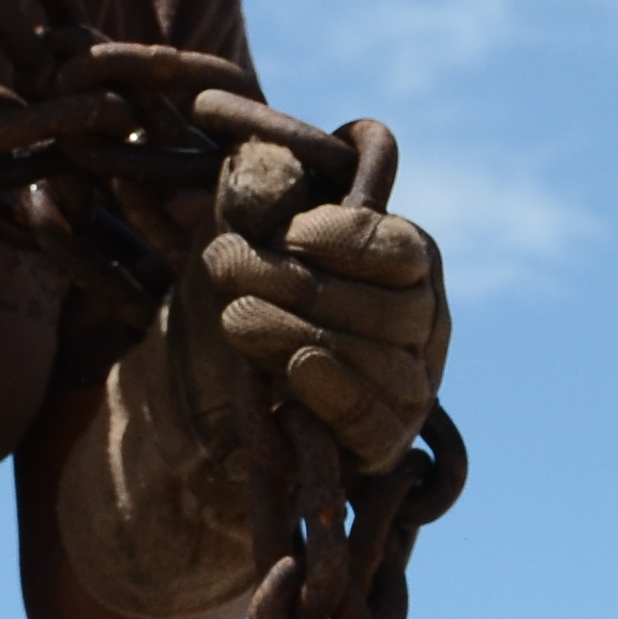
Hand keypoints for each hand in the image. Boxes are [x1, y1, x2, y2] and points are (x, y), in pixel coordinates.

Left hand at [202, 139, 444, 470]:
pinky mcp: (380, 444)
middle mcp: (424, 325)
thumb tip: (273, 174)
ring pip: (381, 364)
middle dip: (300, 285)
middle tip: (225, 267)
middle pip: (391, 310)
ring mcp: (409, 388)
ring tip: (233, 317)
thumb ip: (259, 184)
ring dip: (298, 333)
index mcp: (408, 260)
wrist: (193, 383)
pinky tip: (296, 368)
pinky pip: (375, 422)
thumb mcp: (239, 220)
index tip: (288, 234)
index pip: (403, 252)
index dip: (349, 241)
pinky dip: (337, 393)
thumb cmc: (236, 287)